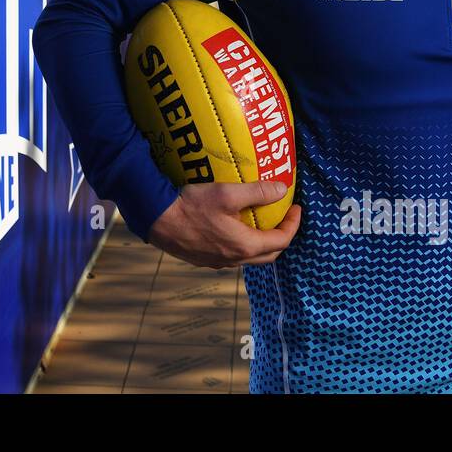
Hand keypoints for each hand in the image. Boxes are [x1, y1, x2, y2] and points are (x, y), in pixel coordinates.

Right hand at [147, 181, 300, 268]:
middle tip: (283, 218)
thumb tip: (282, 189)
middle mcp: (233, 259)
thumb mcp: (226, 193)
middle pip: (269, 255)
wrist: (156, 218)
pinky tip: (234, 228)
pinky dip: (242, 244)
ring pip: (250, 257)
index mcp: (244, 245)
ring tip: (260, 222)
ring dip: (261, 243)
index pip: (281, 240)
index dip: (293, 224)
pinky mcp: (204, 260)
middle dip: (281, 237)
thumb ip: (257, 191)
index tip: (296, 208)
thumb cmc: (191, 205)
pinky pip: (232, 256)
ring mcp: (218, 262)